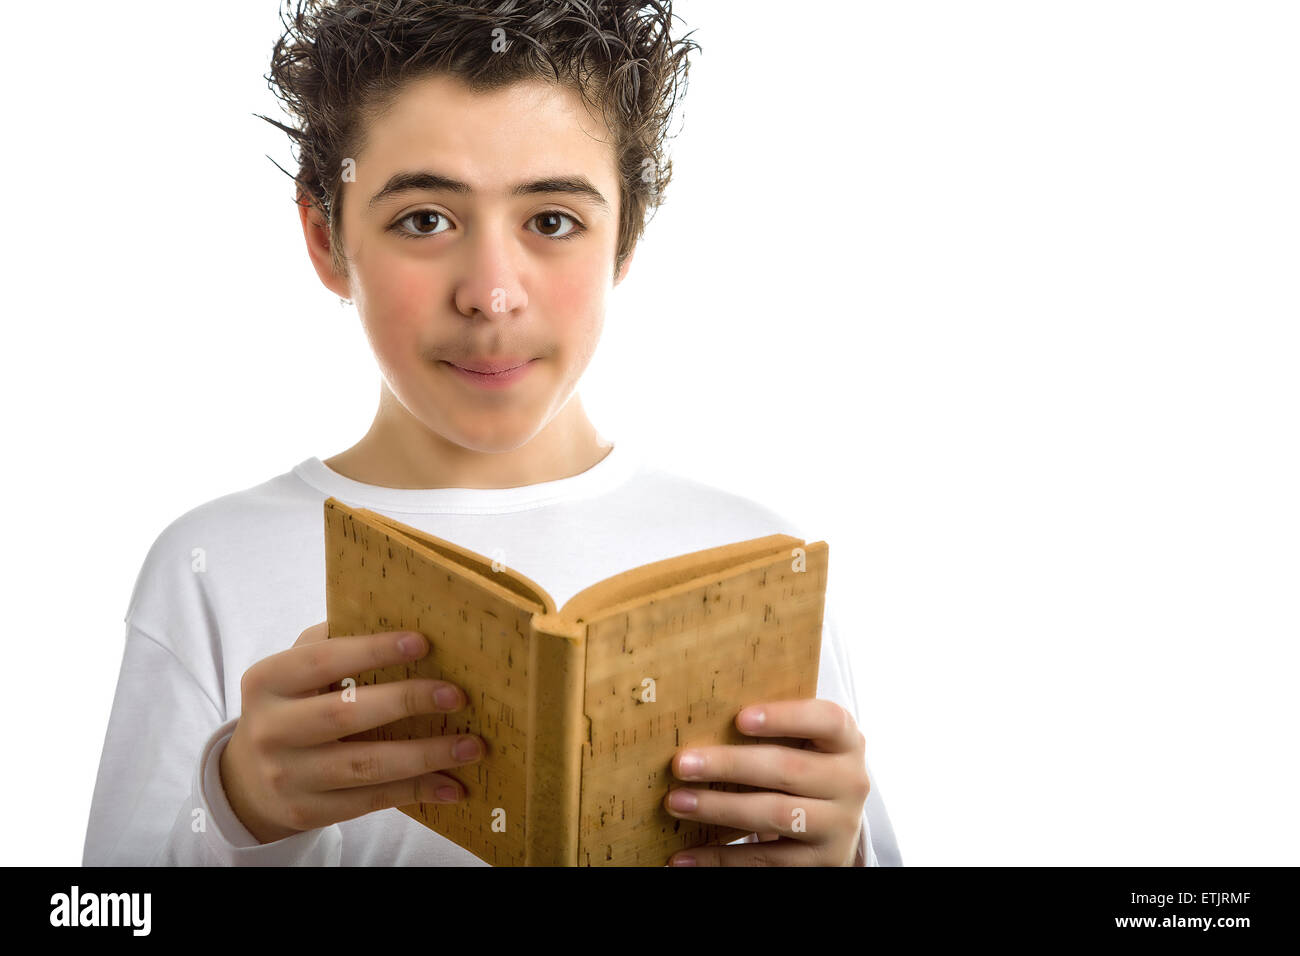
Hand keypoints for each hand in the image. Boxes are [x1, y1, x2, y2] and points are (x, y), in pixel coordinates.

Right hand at [219, 621, 484, 843]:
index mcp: (268, 681)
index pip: (322, 660)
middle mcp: (271, 730)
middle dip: (406, 702)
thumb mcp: (297, 672)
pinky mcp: (308, 812)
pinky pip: (371, 800)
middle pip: (344, 716)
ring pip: (365, 766)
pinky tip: (453, 785)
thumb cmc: (293, 706)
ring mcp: (287, 777)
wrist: (249, 779)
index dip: (372, 650)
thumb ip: (337, 645)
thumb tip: (409, 623)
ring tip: (472, 746)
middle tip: (457, 695)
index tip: (423, 643)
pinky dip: (417, 791)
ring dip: (425, 755)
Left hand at [662, 698, 869, 865]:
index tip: (739, 718)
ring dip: (719, 808)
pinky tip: (686, 855)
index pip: (826, 720)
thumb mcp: (802, 743)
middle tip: (682, 763)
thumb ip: (771, 728)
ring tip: (677, 802)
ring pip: (775, 814)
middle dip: (729, 765)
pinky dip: (721, 857)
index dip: (785, 717)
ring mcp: (839, 826)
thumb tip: (701, 716)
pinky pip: (766, 861)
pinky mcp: (820, 863)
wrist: (833, 824)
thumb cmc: (803, 766)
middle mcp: (851, 782)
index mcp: (846, 741)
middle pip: (788, 769)